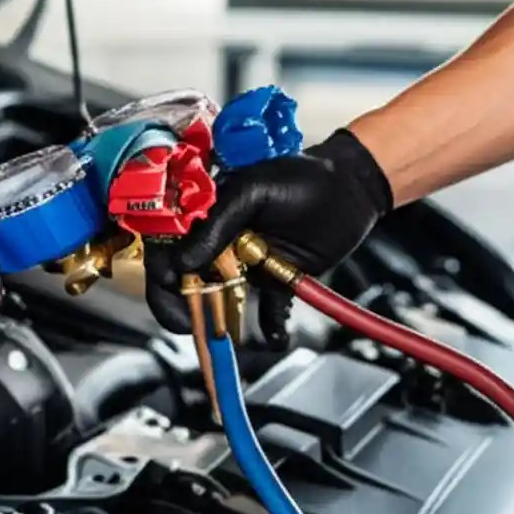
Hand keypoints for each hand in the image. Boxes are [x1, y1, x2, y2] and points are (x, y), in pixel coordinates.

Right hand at [145, 129, 391, 342]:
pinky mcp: (273, 282)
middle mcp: (219, 243)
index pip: (168, 247)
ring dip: (221, 322)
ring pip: (221, 302)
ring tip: (228, 336)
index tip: (171, 287)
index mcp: (205, 214)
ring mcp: (245, 265)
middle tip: (191, 324)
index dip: (162, 272)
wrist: (351, 188)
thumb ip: (217, 224)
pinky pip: (265, 312)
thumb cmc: (301, 177)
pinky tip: (277, 336)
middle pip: (186, 282)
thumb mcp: (254, 191)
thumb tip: (183, 264)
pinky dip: (269, 328)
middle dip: (183, 306)